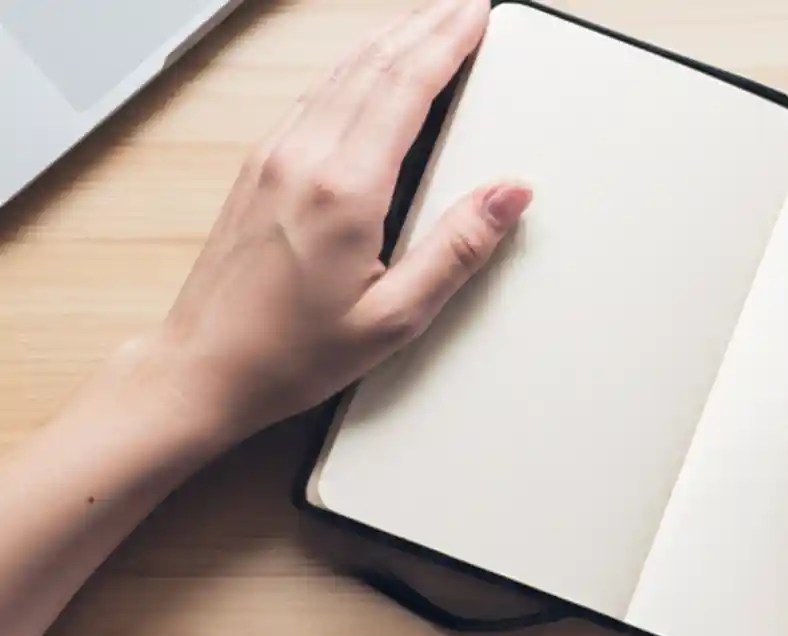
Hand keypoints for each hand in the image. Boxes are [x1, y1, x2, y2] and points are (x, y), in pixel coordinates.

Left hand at [116, 0, 527, 446]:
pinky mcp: (256, 168)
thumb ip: (458, 248)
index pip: (405, 87)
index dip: (447, 42)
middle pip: (372, 65)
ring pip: (339, 73)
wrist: (202, 369)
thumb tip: (508, 194)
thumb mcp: (396, 316)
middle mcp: (302, 159)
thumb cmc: (290, 353)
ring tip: (425, 22)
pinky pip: (314, 96)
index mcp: (343, 189)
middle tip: (462, 6)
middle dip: (424, 26)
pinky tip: (365, 69)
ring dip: (388, 40)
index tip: (475, 14)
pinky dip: (353, 68)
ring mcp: (272, 158)